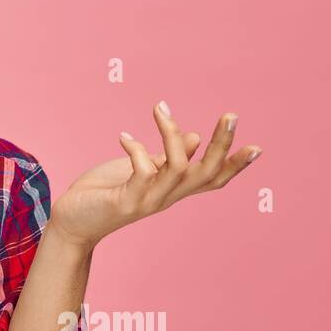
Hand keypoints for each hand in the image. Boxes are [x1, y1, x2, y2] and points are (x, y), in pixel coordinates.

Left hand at [45, 101, 262, 249]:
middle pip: (206, 174)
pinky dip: (137, 150)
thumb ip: (167, 157)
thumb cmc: (105, 192)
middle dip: (221, 145)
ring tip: (160, 108)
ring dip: (173, 136)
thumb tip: (194, 138)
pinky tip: (123, 136)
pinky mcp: (126, 202)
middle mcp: (167, 197)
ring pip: (178, 169)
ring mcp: (148, 201)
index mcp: (173, 188)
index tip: (258, 147)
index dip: (235, 165)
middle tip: (231, 115)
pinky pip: (142, 173)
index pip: (213, 179)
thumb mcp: (140, 170)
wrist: (72, 222)